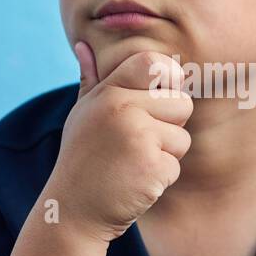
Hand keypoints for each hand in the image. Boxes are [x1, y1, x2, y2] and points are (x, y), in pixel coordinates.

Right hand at [45, 41, 192, 243]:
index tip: (159, 98)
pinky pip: (176, 166)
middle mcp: (121, 108)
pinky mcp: (151, 166)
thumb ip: (91, 80)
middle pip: (181, 103)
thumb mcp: (82, 115)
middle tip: (138, 144)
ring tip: (132, 164)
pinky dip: (160, 179)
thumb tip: (84, 45)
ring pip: (182, 138)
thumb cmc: (81, 159)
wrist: (72, 211)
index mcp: (108, 92)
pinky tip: (134, 182)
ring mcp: (137, 136)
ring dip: (165, 156)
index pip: (154, 63)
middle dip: (170, 126)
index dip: (168, 79)